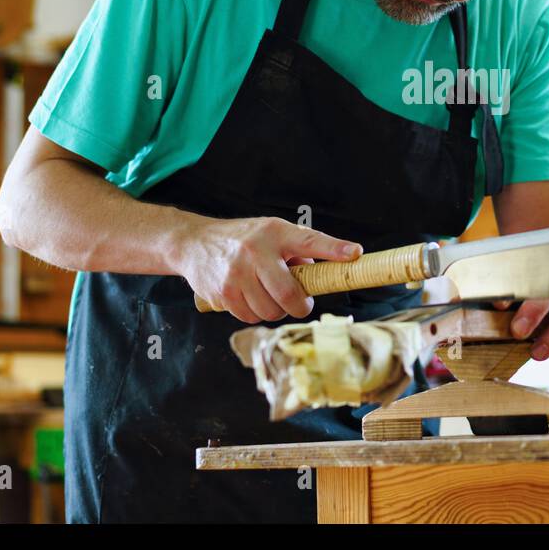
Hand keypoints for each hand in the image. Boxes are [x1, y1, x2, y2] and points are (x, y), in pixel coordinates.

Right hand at [175, 216, 361, 322]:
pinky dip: (255, 313)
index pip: (309, 241)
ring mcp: (236, 275)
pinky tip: (248, 297)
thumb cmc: (243, 239)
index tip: (354, 253)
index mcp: (274, 233)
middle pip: (288, 294)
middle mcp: (255, 252)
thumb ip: (297, 251)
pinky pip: (250, 317)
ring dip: (275, 310)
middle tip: (301, 303)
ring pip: (270, 311)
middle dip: (300, 306)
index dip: (333, 249)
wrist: (194, 243)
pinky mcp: (222, 294)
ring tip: (267, 294)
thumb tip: (322, 274)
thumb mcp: (271, 233)